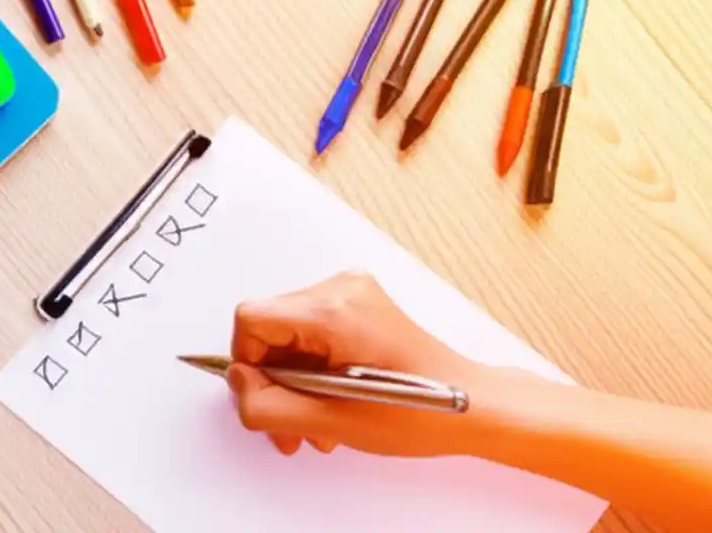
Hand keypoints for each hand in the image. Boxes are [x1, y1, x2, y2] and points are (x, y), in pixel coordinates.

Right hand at [228, 272, 497, 457]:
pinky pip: (310, 331)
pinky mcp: (359, 303)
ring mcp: (353, 292)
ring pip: (288, 333)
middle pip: (268, 327)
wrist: (472, 406)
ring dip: (293, 380)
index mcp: (334, 311)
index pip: (251, 319)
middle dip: (273, 380)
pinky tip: (329, 399)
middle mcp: (342, 289)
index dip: (248, 363)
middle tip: (291, 423)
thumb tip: (238, 384)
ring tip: (315, 419)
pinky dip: (311, 368)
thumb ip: (267, 405)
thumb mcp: (330, 420)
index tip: (266, 395)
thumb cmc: (421, 412)